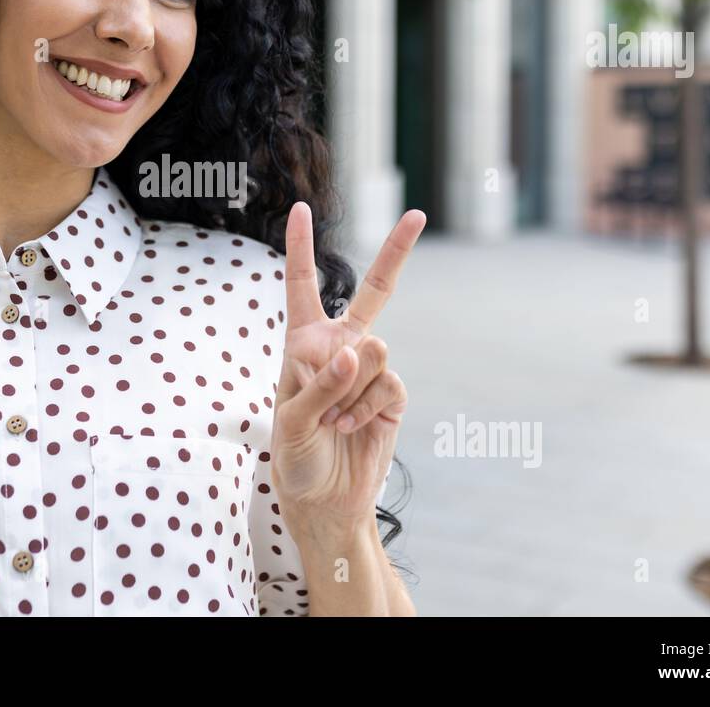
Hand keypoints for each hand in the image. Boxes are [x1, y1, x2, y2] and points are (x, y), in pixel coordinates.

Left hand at [270, 201, 425, 529]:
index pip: (301, 286)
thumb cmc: (295, 456)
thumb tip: (359, 349)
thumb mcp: (292, 420)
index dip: (299, 247)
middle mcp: (340, 347)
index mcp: (303, 342)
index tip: (298, 209)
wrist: (325, 499)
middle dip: (396, 252)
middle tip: (417, 216)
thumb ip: (321, 383)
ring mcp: (370, 370)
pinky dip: (368, 406)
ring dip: (353, 386)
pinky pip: (389, 383)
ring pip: (377, 351)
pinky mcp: (392, 396)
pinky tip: (351, 426)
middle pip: (373, 291)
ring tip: (334, 418)